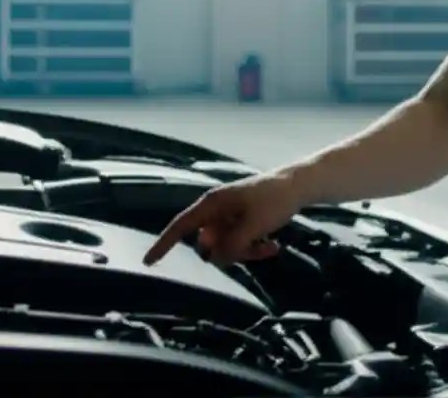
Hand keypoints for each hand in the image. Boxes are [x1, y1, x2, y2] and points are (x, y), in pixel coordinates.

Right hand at [143, 170, 305, 266]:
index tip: (149, 262)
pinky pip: (238, 244)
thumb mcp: (253, 225)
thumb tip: (216, 259)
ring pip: (226, 247)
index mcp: (212, 204)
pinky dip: (253, 248)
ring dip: (246, 252)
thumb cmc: (274, 200)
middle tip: (255, 248)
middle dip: (229, 252)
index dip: (164, 244)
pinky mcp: (241, 222)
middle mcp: (216, 210)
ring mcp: (229, 217)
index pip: (180, 226)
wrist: (298, 186)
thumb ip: (232, 245)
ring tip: (270, 247)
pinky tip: (273, 246)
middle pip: (209, 244)